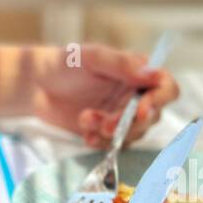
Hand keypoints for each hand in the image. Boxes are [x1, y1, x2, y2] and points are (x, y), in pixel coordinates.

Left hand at [31, 43, 179, 149]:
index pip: (166, 88)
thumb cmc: (65, 63)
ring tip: (85, 119)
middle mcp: (136, 95)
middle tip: (104, 124)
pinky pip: (114, 145)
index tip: (141, 110)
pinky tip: (84, 133)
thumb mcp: (92, 57)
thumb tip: (153, 73)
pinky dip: (101, 142)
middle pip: (151, 117)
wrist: (36, 84)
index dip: (159, 101)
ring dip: (110, 132)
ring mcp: (122, 115)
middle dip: (128, 123)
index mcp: (138, 72)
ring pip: (133, 134)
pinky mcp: (107, 132)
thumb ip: (122, 65)